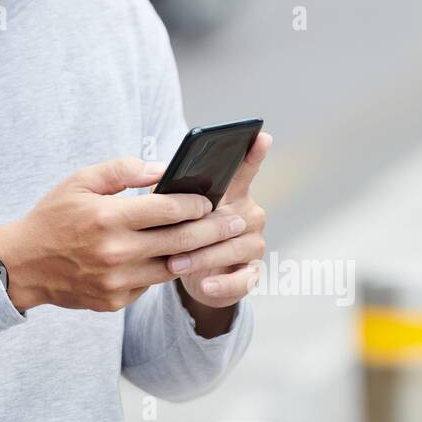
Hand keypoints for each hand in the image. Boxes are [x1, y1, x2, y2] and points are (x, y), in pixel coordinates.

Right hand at [0, 156, 246, 312]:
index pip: (167, 210)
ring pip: (171, 268)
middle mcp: (115, 252)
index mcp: (107, 218)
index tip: (212, 199)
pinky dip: (163, 270)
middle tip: (238, 223)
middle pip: (180, 242)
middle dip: (214, 231)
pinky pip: (151, 285)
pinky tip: (176, 259)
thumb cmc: (54, 216)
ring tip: (216, 243)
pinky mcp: (115, 301)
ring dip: (196, 255)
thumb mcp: (81, 181)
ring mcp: (116, 281)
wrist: (22, 266)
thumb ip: (124, 170)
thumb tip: (164, 168)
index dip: (195, 204)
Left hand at [165, 131, 270, 308]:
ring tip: (176, 264)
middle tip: (172, 240)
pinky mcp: (250, 274)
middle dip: (201, 229)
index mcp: (232, 194)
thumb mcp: (171, 212)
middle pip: (232, 217)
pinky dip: (223, 284)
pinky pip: (243, 279)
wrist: (190, 277)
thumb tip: (159, 176)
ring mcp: (253, 245)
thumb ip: (169, 193)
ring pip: (235, 247)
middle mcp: (249, 215)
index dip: (254, 154)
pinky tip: (205, 285)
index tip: (262, 136)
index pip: (245, 169)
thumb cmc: (181, 234)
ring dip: (204, 257)